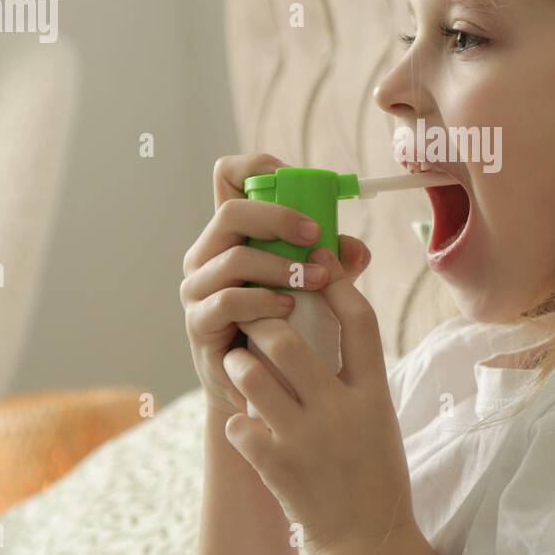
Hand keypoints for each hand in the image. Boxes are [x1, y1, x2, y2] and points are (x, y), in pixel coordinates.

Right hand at [180, 153, 371, 414]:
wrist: (263, 388)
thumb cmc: (288, 325)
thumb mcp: (314, 287)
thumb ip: (334, 264)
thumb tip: (356, 250)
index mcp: (233, 233)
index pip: (228, 176)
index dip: (258, 166)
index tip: (296, 179)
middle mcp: (207, 253)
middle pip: (231, 211)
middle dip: (280, 218)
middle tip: (318, 236)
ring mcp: (198, 288)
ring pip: (233, 258)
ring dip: (282, 266)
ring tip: (316, 281)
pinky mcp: (199, 323)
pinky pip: (229, 302)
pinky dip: (264, 301)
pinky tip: (289, 309)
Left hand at [222, 245, 420, 554]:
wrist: (369, 538)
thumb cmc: (373, 469)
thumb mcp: (379, 414)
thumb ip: (357, 369)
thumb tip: (337, 310)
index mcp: (375, 392)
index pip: (359, 320)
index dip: (337, 283)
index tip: (316, 260)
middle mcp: (343, 410)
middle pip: (290, 341)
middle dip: (262, 321)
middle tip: (253, 317)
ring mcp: (308, 439)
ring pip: (254, 376)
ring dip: (239, 363)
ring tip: (238, 361)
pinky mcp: (279, 468)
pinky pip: (239, 426)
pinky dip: (238, 420)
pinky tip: (245, 422)